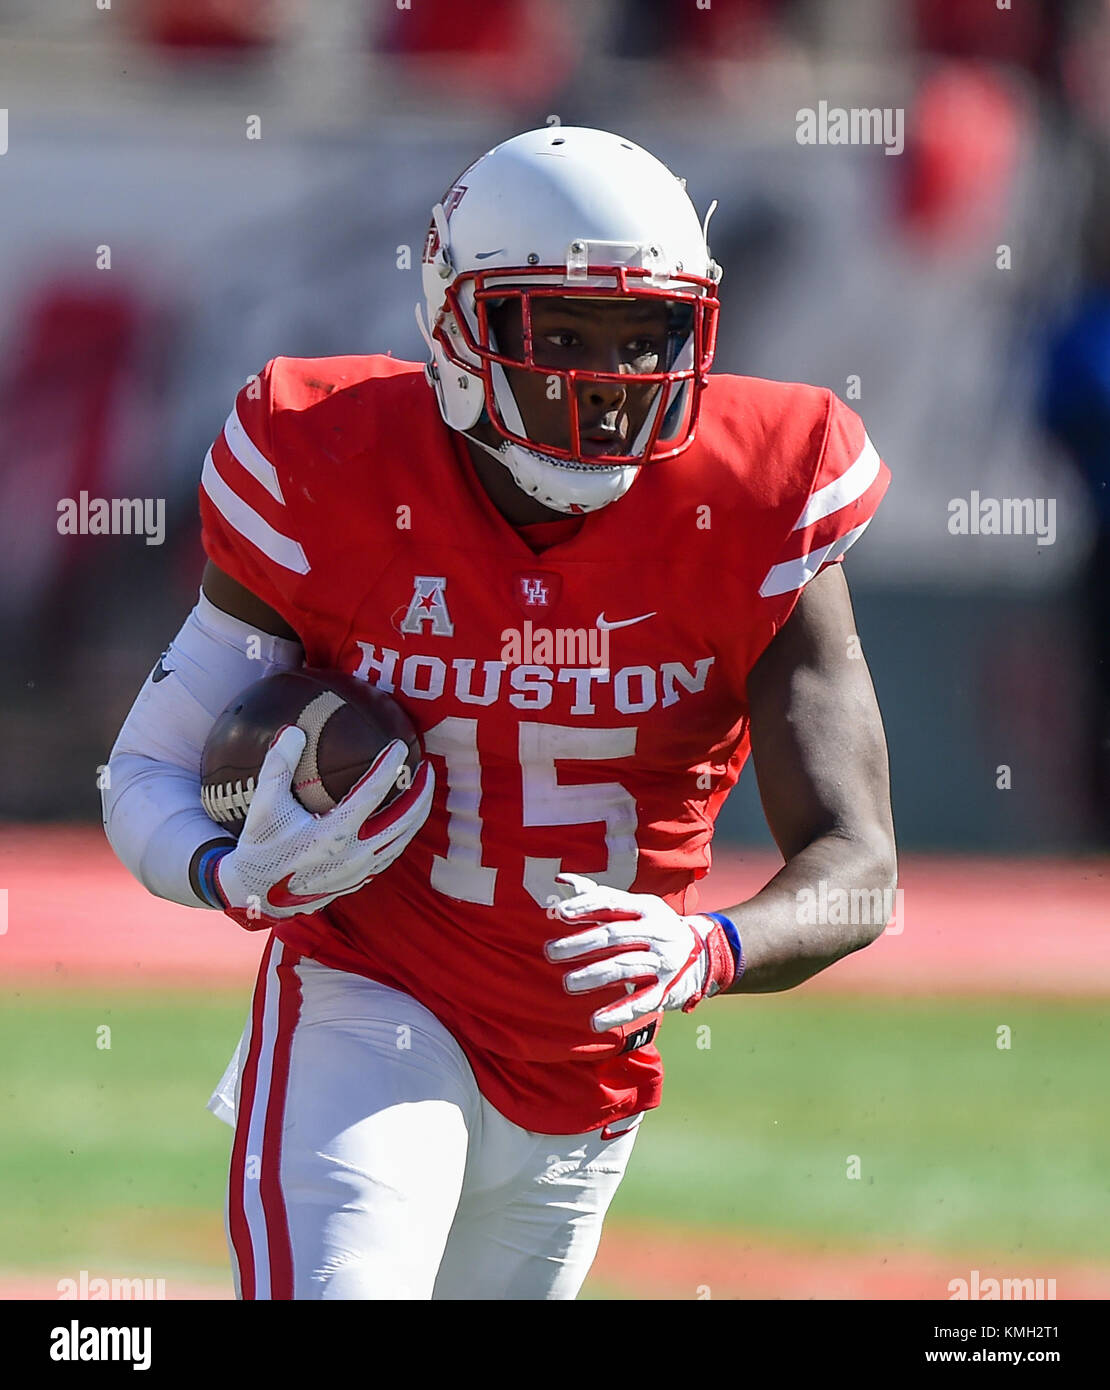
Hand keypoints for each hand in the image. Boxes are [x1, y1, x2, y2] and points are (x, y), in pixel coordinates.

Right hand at [213, 724, 433, 927]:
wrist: (257, 894)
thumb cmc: (261, 847)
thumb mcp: (263, 806)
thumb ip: (278, 766)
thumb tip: (294, 730)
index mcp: (332, 835)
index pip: (371, 794)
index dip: (388, 768)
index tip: (399, 746)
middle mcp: (353, 854)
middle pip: (403, 820)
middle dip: (420, 792)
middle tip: (426, 766)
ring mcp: (360, 870)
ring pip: (403, 839)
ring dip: (418, 812)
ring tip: (422, 787)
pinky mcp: (360, 879)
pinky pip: (392, 852)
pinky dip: (405, 831)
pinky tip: (406, 816)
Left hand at [544, 873, 728, 1032]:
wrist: (703, 954)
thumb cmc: (654, 926)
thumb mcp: (634, 906)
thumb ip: (598, 895)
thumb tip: (561, 879)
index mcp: (646, 907)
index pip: (612, 903)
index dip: (586, 907)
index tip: (559, 914)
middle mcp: (657, 931)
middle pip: (614, 936)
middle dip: (580, 944)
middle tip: (551, 952)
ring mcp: (664, 961)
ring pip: (625, 967)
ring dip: (594, 976)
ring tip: (568, 983)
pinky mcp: (668, 989)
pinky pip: (642, 1002)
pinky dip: (618, 1012)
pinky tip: (596, 1021)